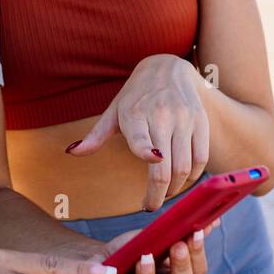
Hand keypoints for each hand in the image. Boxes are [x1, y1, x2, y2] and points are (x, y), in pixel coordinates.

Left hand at [66, 54, 210, 210]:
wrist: (167, 68)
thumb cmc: (135, 96)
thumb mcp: (113, 112)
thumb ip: (95, 136)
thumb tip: (72, 152)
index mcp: (135, 113)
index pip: (140, 139)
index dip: (145, 154)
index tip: (148, 180)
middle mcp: (162, 115)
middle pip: (165, 166)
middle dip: (158, 194)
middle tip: (150, 206)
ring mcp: (184, 119)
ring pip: (185, 166)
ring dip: (175, 189)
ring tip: (164, 194)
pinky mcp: (201, 122)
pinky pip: (201, 158)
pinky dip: (192, 176)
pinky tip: (181, 180)